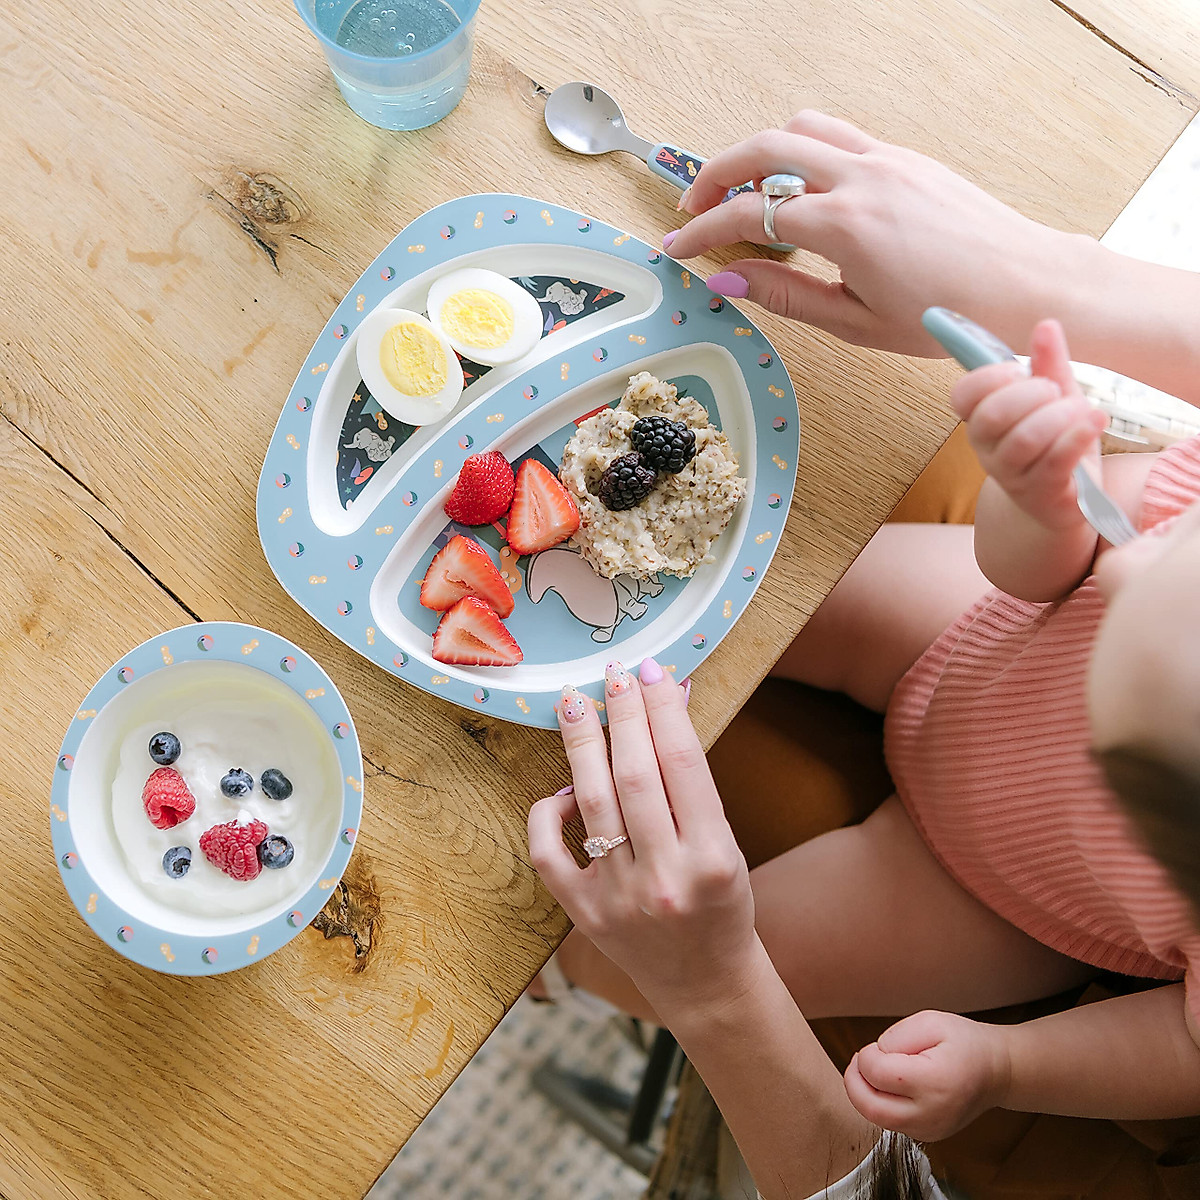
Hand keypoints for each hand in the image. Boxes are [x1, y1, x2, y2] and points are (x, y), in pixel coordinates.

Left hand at [528, 662, 757, 1018]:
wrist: (707, 983)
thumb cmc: (722, 903)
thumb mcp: (726, 840)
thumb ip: (694, 781)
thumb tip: (670, 703)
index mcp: (712, 857)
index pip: (682, 764)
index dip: (662, 710)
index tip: (650, 673)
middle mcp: (666, 878)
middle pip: (634, 777)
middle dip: (622, 717)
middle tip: (614, 675)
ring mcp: (620, 899)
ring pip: (592, 805)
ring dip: (582, 746)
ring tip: (575, 704)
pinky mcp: (584, 914)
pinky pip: (549, 854)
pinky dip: (547, 814)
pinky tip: (563, 788)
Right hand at [663, 111, 1090, 354]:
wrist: (1026, 282)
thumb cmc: (949, 313)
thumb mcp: (857, 322)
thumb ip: (786, 296)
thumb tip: (730, 281)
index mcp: (845, 224)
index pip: (749, 214)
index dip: (703, 233)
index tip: (678, 249)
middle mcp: (862, 177)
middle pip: (764, 148)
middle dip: (716, 173)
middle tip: (693, 208)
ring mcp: (887, 159)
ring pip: (802, 129)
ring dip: (760, 152)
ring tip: (742, 192)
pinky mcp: (906, 158)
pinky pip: (839, 137)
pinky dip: (802, 152)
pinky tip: (800, 191)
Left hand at [843, 1010, 1011, 1141]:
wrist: (997, 1071)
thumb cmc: (965, 1043)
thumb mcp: (930, 1021)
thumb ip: (896, 1037)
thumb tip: (873, 1057)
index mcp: (933, 1082)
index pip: (877, 1074)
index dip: (866, 1056)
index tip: (876, 1046)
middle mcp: (931, 1113)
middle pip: (870, 1107)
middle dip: (854, 1081)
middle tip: (858, 1061)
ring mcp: (930, 1129)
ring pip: (877, 1119)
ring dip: (865, 1094)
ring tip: (875, 1070)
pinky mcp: (928, 1135)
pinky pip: (890, 1123)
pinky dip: (880, 1104)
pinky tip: (888, 1085)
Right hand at [952, 319, 1106, 531]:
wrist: (1068, 501)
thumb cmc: (1055, 442)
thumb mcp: (1054, 398)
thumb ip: (1048, 364)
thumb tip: (1046, 325)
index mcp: (982, 421)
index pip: (963, 396)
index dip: (988, 377)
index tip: (1017, 370)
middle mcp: (988, 449)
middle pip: (992, 415)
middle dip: (1030, 393)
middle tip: (1056, 391)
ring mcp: (1012, 475)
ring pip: (1024, 439)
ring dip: (1059, 415)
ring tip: (1080, 410)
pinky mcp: (1042, 493)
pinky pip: (1055, 461)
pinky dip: (1078, 435)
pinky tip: (1095, 419)